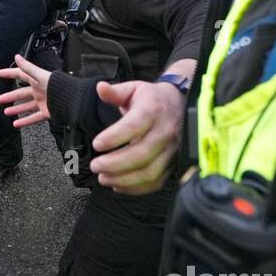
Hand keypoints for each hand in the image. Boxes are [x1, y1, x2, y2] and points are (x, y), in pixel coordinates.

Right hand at [0, 53, 50, 127]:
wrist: (71, 99)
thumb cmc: (57, 85)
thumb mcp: (40, 75)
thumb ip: (27, 67)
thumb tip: (17, 57)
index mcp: (37, 80)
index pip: (21, 75)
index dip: (10, 73)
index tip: (0, 73)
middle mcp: (39, 91)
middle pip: (22, 93)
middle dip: (11, 96)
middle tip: (0, 99)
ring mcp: (42, 102)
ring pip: (26, 106)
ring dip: (16, 109)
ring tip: (6, 112)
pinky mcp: (46, 112)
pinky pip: (34, 117)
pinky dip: (25, 121)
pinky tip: (16, 124)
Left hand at [89, 78, 185, 193]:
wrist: (179, 105)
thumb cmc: (152, 99)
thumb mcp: (134, 89)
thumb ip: (115, 92)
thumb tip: (100, 87)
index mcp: (153, 110)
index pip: (134, 126)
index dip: (114, 137)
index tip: (96, 144)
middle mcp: (165, 131)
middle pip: (141, 154)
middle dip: (115, 164)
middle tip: (95, 166)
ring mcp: (171, 150)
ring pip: (149, 172)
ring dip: (123, 179)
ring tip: (103, 177)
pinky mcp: (173, 164)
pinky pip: (156, 182)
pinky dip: (135, 188)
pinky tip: (117, 185)